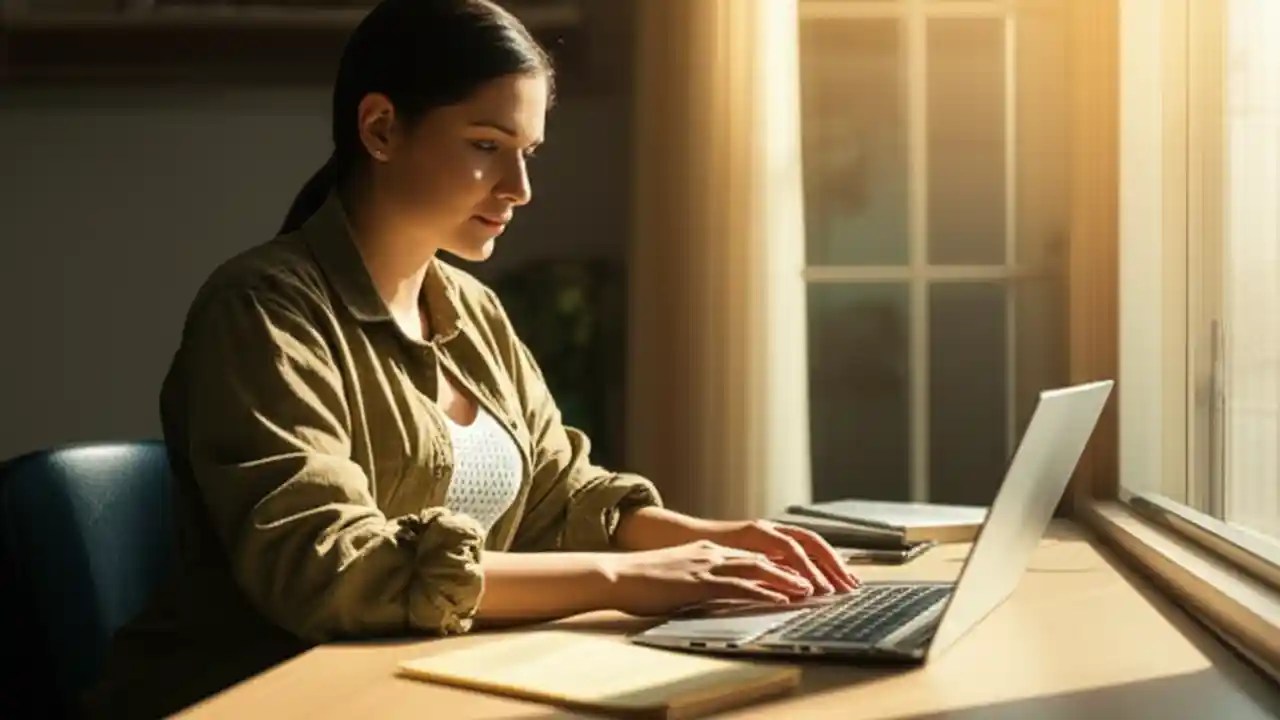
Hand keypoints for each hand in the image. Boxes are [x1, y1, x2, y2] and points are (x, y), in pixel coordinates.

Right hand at [604, 540, 816, 616]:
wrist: (617, 574)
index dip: (791, 563)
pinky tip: (783, 598)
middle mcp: (716, 553)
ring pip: (760, 567)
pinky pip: (739, 585)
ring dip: (790, 579)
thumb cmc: (644, 580)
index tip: (816, 574)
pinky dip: (765, 591)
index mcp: (713, 551)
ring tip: (814, 589)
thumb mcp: (683, 575)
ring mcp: (708, 566)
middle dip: (802, 569)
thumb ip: (707, 580)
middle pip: (769, 555)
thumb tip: (729, 593)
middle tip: (825, 581)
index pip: (762, 552)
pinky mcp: (699, 582)